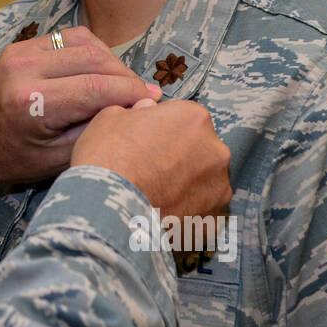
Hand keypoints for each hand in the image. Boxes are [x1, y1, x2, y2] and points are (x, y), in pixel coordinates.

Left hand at [0, 26, 161, 187]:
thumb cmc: (10, 158)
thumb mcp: (56, 158)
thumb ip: (97, 130)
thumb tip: (140, 107)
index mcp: (32, 102)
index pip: (97, 87)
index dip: (132, 91)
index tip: (154, 99)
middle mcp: (25, 69)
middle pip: (94, 58)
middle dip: (125, 75)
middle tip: (142, 93)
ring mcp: (20, 52)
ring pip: (83, 41)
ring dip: (110, 60)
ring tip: (122, 83)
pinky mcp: (20, 45)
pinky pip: (66, 37)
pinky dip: (89, 51)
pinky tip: (99, 71)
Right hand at [70, 99, 231, 221]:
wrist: (109, 210)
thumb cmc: (108, 158)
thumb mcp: (111, 117)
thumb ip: (137, 110)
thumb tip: (148, 109)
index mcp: (194, 117)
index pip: (183, 118)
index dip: (161, 130)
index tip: (145, 142)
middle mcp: (216, 149)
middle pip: (199, 148)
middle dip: (180, 156)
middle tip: (149, 170)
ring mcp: (219, 185)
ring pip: (203, 180)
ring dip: (185, 184)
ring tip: (155, 195)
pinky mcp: (214, 217)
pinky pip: (202, 209)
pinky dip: (187, 210)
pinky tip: (163, 212)